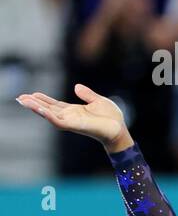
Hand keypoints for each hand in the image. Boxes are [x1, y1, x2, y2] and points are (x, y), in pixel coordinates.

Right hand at [16, 83, 131, 151]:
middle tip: (20, 97)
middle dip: (34, 104)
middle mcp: (70, 117)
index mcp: (74, 111)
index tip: (31, 94)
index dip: (43, 100)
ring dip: (37, 108)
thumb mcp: (98, 101)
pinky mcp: (75, 126)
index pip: (54, 105)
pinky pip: (59, 122)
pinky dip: (49, 116)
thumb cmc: (111, 117)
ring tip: (24, 101)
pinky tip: (41, 110)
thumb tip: (76, 86)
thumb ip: (87, 94)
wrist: (119, 129)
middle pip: (48, 109)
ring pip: (49, 115)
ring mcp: (71, 122)